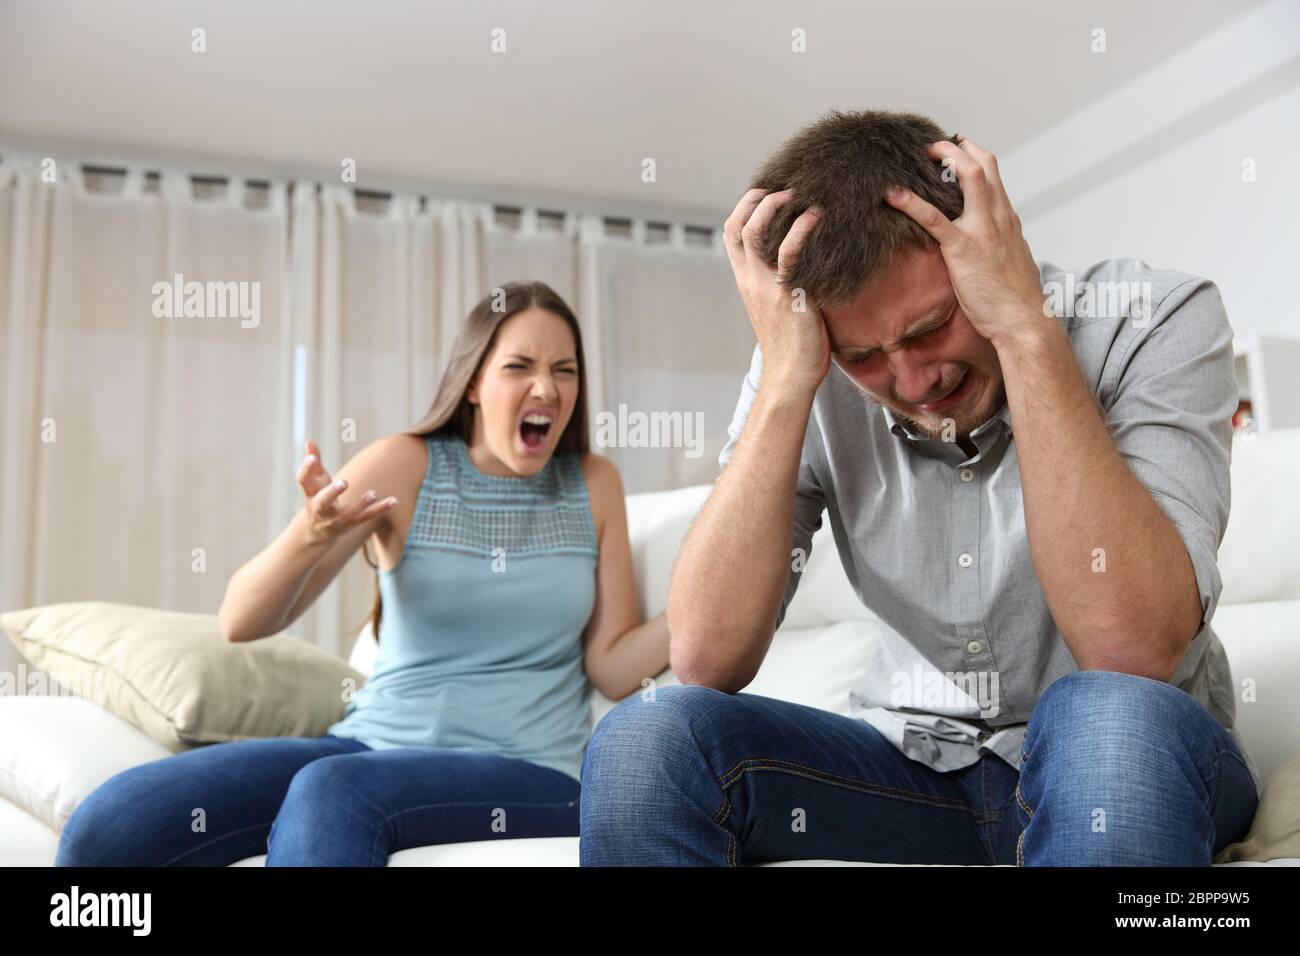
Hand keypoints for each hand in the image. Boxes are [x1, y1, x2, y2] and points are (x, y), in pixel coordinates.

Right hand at [297, 438, 394, 546]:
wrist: (315, 532)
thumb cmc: (316, 498)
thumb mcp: (313, 482)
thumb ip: (313, 462)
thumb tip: (309, 440)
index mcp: (310, 494)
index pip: (304, 481)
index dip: (306, 469)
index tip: (312, 457)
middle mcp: (321, 509)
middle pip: (324, 501)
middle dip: (332, 493)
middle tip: (344, 482)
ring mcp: (337, 519)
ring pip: (349, 513)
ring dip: (361, 504)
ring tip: (373, 494)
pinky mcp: (352, 524)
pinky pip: (367, 517)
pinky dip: (380, 509)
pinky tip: (394, 500)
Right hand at [723, 187, 829, 395]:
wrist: (791, 374)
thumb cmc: (793, 342)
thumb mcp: (778, 304)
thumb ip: (780, 278)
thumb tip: (803, 255)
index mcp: (746, 280)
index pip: (731, 233)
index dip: (745, 207)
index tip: (767, 191)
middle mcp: (750, 279)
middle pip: (737, 226)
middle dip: (757, 198)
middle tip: (784, 186)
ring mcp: (765, 286)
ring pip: (754, 232)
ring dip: (773, 206)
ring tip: (797, 193)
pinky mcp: (787, 294)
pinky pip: (788, 253)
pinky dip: (800, 230)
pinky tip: (815, 217)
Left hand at [883, 138, 1049, 351]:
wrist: (1023, 320)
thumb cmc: (1015, 299)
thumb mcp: (1009, 262)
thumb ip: (995, 246)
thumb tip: (981, 247)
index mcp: (1007, 219)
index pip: (994, 173)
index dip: (973, 155)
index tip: (954, 150)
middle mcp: (999, 216)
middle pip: (983, 164)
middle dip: (957, 148)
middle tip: (932, 146)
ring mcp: (983, 229)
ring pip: (969, 176)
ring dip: (943, 159)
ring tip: (917, 154)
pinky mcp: (963, 248)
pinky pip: (934, 218)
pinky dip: (911, 203)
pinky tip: (891, 195)